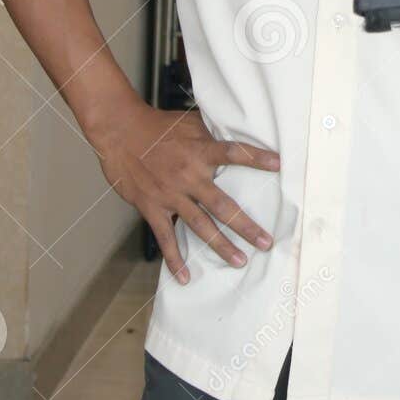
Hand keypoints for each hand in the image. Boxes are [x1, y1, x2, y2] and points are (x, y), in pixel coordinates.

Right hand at [94, 103, 280, 283]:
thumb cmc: (156, 125)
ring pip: (200, 226)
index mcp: (200, 151)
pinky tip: (186, 276)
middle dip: (246, 226)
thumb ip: (210, 135)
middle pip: (223, 206)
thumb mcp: (188, 123)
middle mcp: (188, 176)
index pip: (233, 153)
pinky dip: (175, 259)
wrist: (119, 131)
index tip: (279, 165)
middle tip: (266, 243)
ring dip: (221, 245)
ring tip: (240, 261)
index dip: (256, 158)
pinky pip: (166, 237)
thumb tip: (235, 135)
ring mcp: (170, 195)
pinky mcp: (151, 207)